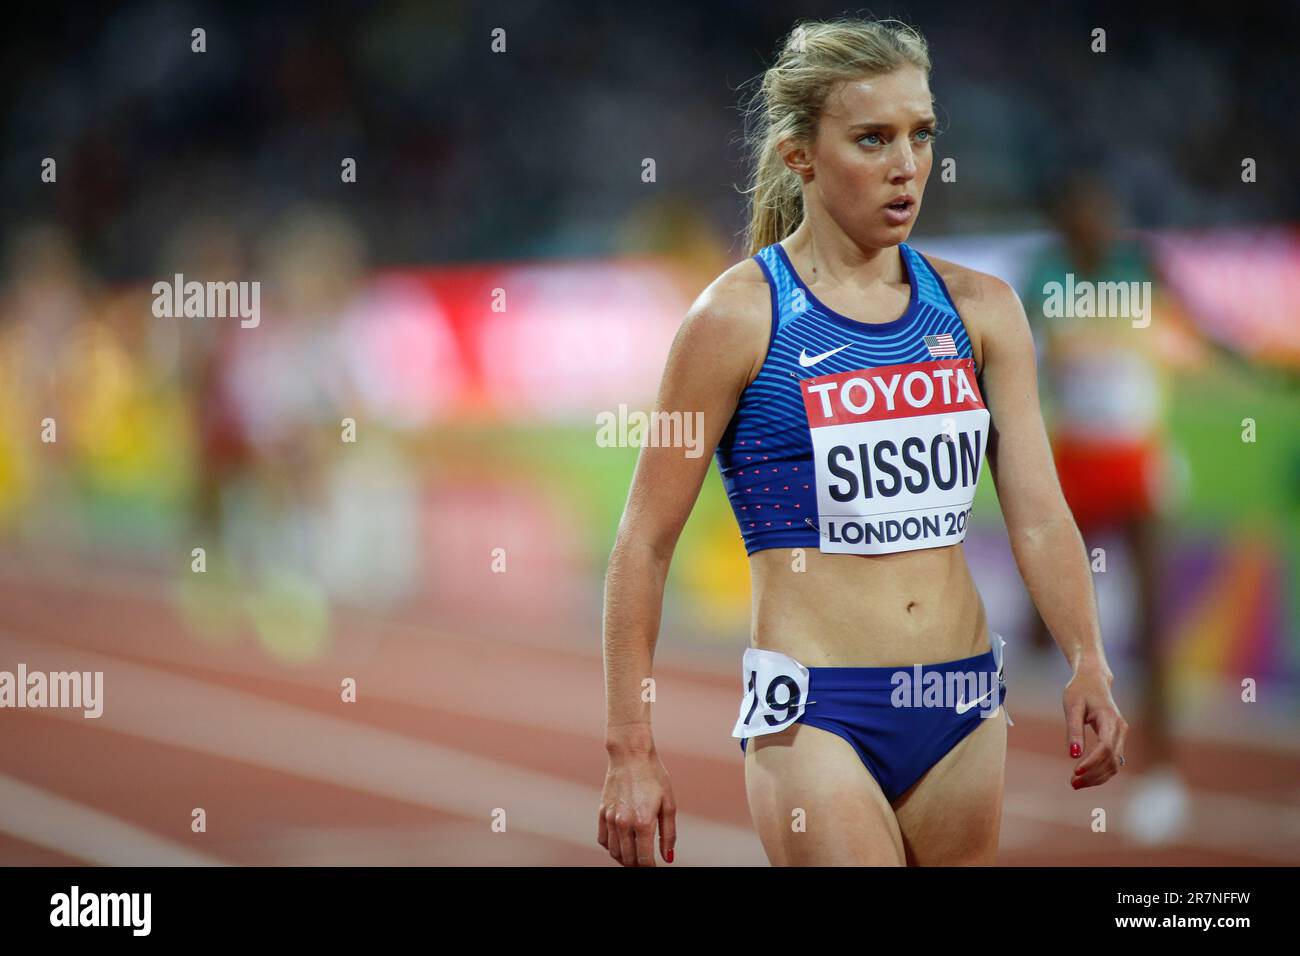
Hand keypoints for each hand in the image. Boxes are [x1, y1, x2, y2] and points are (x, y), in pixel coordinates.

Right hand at [597, 751, 676, 866]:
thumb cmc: (654, 776)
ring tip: (636, 853)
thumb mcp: (669, 804)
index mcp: (643, 823)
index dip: (650, 867)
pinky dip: (612, 846)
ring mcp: (610, 818)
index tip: (655, 866)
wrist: (631, 755)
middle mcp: (624, 823)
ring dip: (625, 858)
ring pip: (614, 852)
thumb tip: (668, 858)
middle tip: (647, 860)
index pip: (644, 860)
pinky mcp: (602, 812)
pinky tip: (622, 842)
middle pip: (628, 860)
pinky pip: (603, 839)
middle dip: (638, 865)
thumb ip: (668, 834)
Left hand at [1063, 664, 1127, 788]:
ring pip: (1114, 764)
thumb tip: (1073, 755)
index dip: (1092, 762)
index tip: (1075, 772)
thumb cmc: (1080, 691)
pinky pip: (1112, 761)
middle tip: (1072, 784)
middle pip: (1111, 760)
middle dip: (1093, 774)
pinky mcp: (1117, 740)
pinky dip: (1100, 772)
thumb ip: (1074, 731)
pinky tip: (1084, 778)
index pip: (1105, 747)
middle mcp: (1121, 729)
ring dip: (1097, 777)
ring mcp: (1121, 736)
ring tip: (1075, 784)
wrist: (1093, 680)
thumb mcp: (1072, 707)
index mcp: (1110, 719)